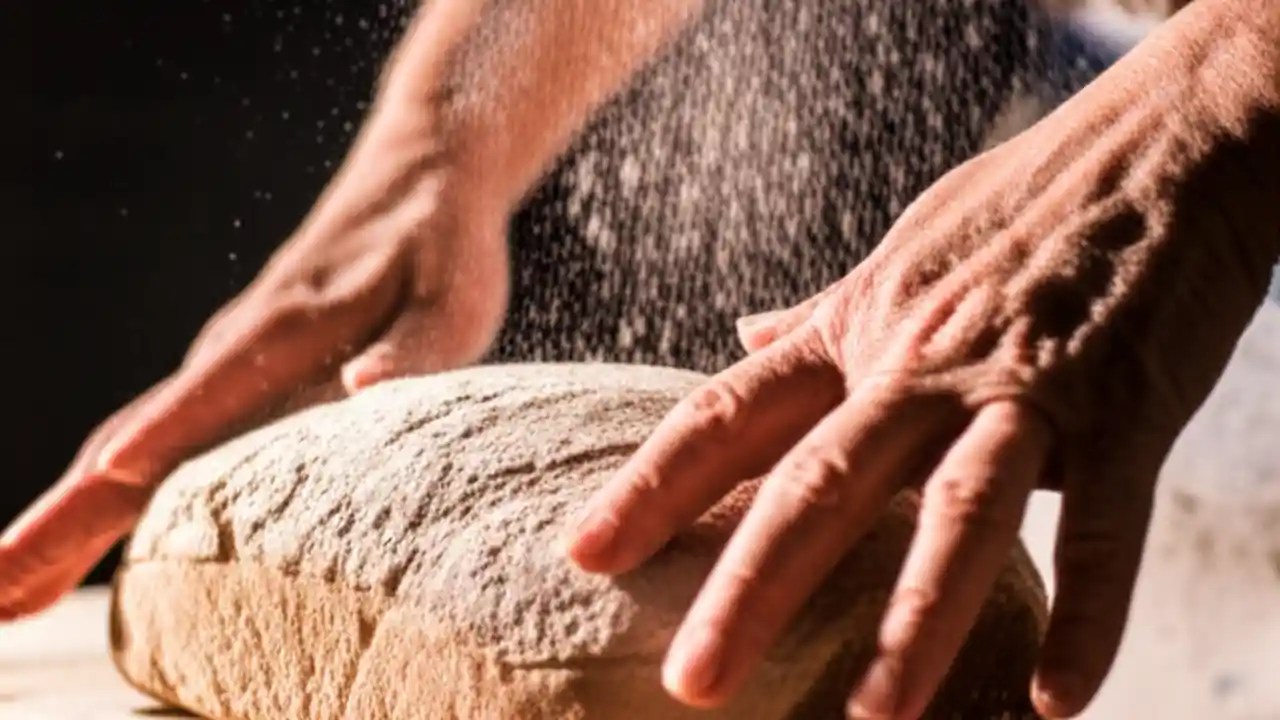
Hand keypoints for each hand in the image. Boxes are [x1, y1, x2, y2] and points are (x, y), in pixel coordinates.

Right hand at [0, 109, 509, 620]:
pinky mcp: (237, 367)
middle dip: (62, 515)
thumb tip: (367, 390)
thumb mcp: (454, 298)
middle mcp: (235, 348)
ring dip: (68, 513)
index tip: (102, 481)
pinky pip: (156, 434)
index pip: (205, 399)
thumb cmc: (441, 243)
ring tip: (8, 588)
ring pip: (127, 441)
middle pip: (129, 440)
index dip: (157, 442)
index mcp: (286, 333)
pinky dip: (109, 485)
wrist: (418, 174)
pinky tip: (92, 524)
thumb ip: (414, 349)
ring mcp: (226, 358)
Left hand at [561, 16, 1277, 719]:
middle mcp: (922, 363)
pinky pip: (1104, 528)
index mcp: (857, 331)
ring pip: (953, 512)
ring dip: (915, 621)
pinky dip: (1087, 615)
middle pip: (819, 482)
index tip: (583, 553)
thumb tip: (741, 336)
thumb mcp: (894, 253)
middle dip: (752, 585)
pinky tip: (1056, 699)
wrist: (1165, 148)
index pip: (730, 415)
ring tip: (872, 718)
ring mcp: (1023, 389)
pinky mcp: (1125, 410)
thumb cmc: (1018, 207)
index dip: (651, 485)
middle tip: (694, 681)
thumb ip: (818, 315)